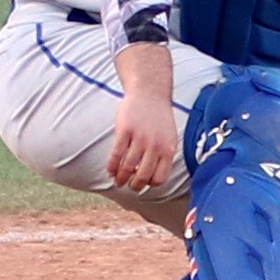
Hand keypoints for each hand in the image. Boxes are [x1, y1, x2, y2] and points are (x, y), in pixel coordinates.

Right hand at [107, 43, 177, 192]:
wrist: (150, 93)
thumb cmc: (159, 118)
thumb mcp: (170, 137)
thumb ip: (164, 155)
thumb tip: (154, 179)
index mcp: (168, 149)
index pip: (159, 178)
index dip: (150, 184)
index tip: (143, 183)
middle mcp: (155, 145)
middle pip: (143, 176)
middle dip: (134, 186)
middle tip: (129, 186)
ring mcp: (140, 138)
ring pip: (128, 167)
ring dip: (120, 178)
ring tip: (117, 181)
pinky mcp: (125, 130)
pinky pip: (116, 155)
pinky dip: (112, 166)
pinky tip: (110, 171)